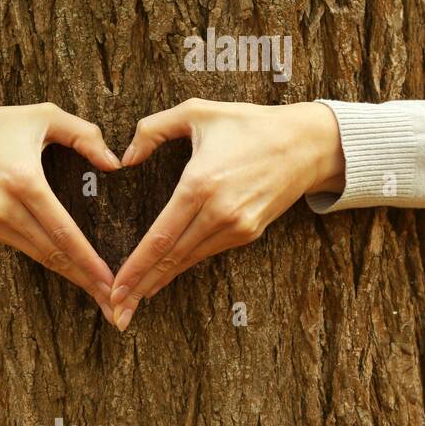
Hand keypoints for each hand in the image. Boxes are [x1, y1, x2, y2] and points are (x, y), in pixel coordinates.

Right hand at [0, 99, 123, 319]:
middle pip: (53, 254)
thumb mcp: (42, 115)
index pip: (63, 231)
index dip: (88, 260)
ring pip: (40, 256)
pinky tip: (71, 269)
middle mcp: (6, 208)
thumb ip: (84, 134)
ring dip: (70, 276)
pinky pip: (25, 248)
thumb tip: (114, 164)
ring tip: (98, 293)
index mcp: (23, 181)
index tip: (111, 280)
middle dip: (85, 280)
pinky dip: (50, 260)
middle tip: (113, 302)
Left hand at [109, 99, 344, 329]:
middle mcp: (219, 213)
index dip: (135, 267)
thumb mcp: (196, 111)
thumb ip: (152, 129)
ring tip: (132, 304)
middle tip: (116, 313)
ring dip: (158, 283)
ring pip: (188, 261)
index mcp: (200, 185)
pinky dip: (181, 267)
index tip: (115, 288)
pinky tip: (161, 279)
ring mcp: (237, 226)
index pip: (160, 237)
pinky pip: (206, 253)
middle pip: (171, 259)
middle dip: (141, 287)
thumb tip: (124, 159)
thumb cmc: (249, 124)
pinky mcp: (249, 233)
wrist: (310, 143)